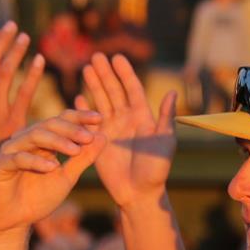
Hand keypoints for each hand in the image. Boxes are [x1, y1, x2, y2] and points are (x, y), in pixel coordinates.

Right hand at [0, 110, 107, 236]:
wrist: (13, 221)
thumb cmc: (39, 197)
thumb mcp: (67, 177)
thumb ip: (83, 158)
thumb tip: (104, 136)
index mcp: (43, 139)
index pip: (62, 120)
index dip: (80, 117)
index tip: (100, 118)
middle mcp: (26, 139)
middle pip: (50, 124)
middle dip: (71, 129)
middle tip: (89, 137)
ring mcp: (12, 150)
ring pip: (35, 136)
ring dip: (57, 142)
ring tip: (75, 150)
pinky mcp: (0, 165)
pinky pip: (19, 158)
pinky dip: (37, 161)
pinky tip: (53, 167)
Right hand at [77, 53, 176, 210]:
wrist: (139, 194)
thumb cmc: (156, 170)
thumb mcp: (164, 142)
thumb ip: (165, 117)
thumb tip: (173, 92)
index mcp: (142, 118)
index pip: (132, 89)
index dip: (124, 73)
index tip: (117, 57)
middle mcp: (125, 121)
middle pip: (114, 91)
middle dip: (105, 74)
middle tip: (96, 55)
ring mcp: (111, 131)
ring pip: (101, 102)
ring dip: (94, 86)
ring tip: (86, 68)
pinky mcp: (98, 143)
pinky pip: (88, 122)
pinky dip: (82, 111)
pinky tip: (77, 98)